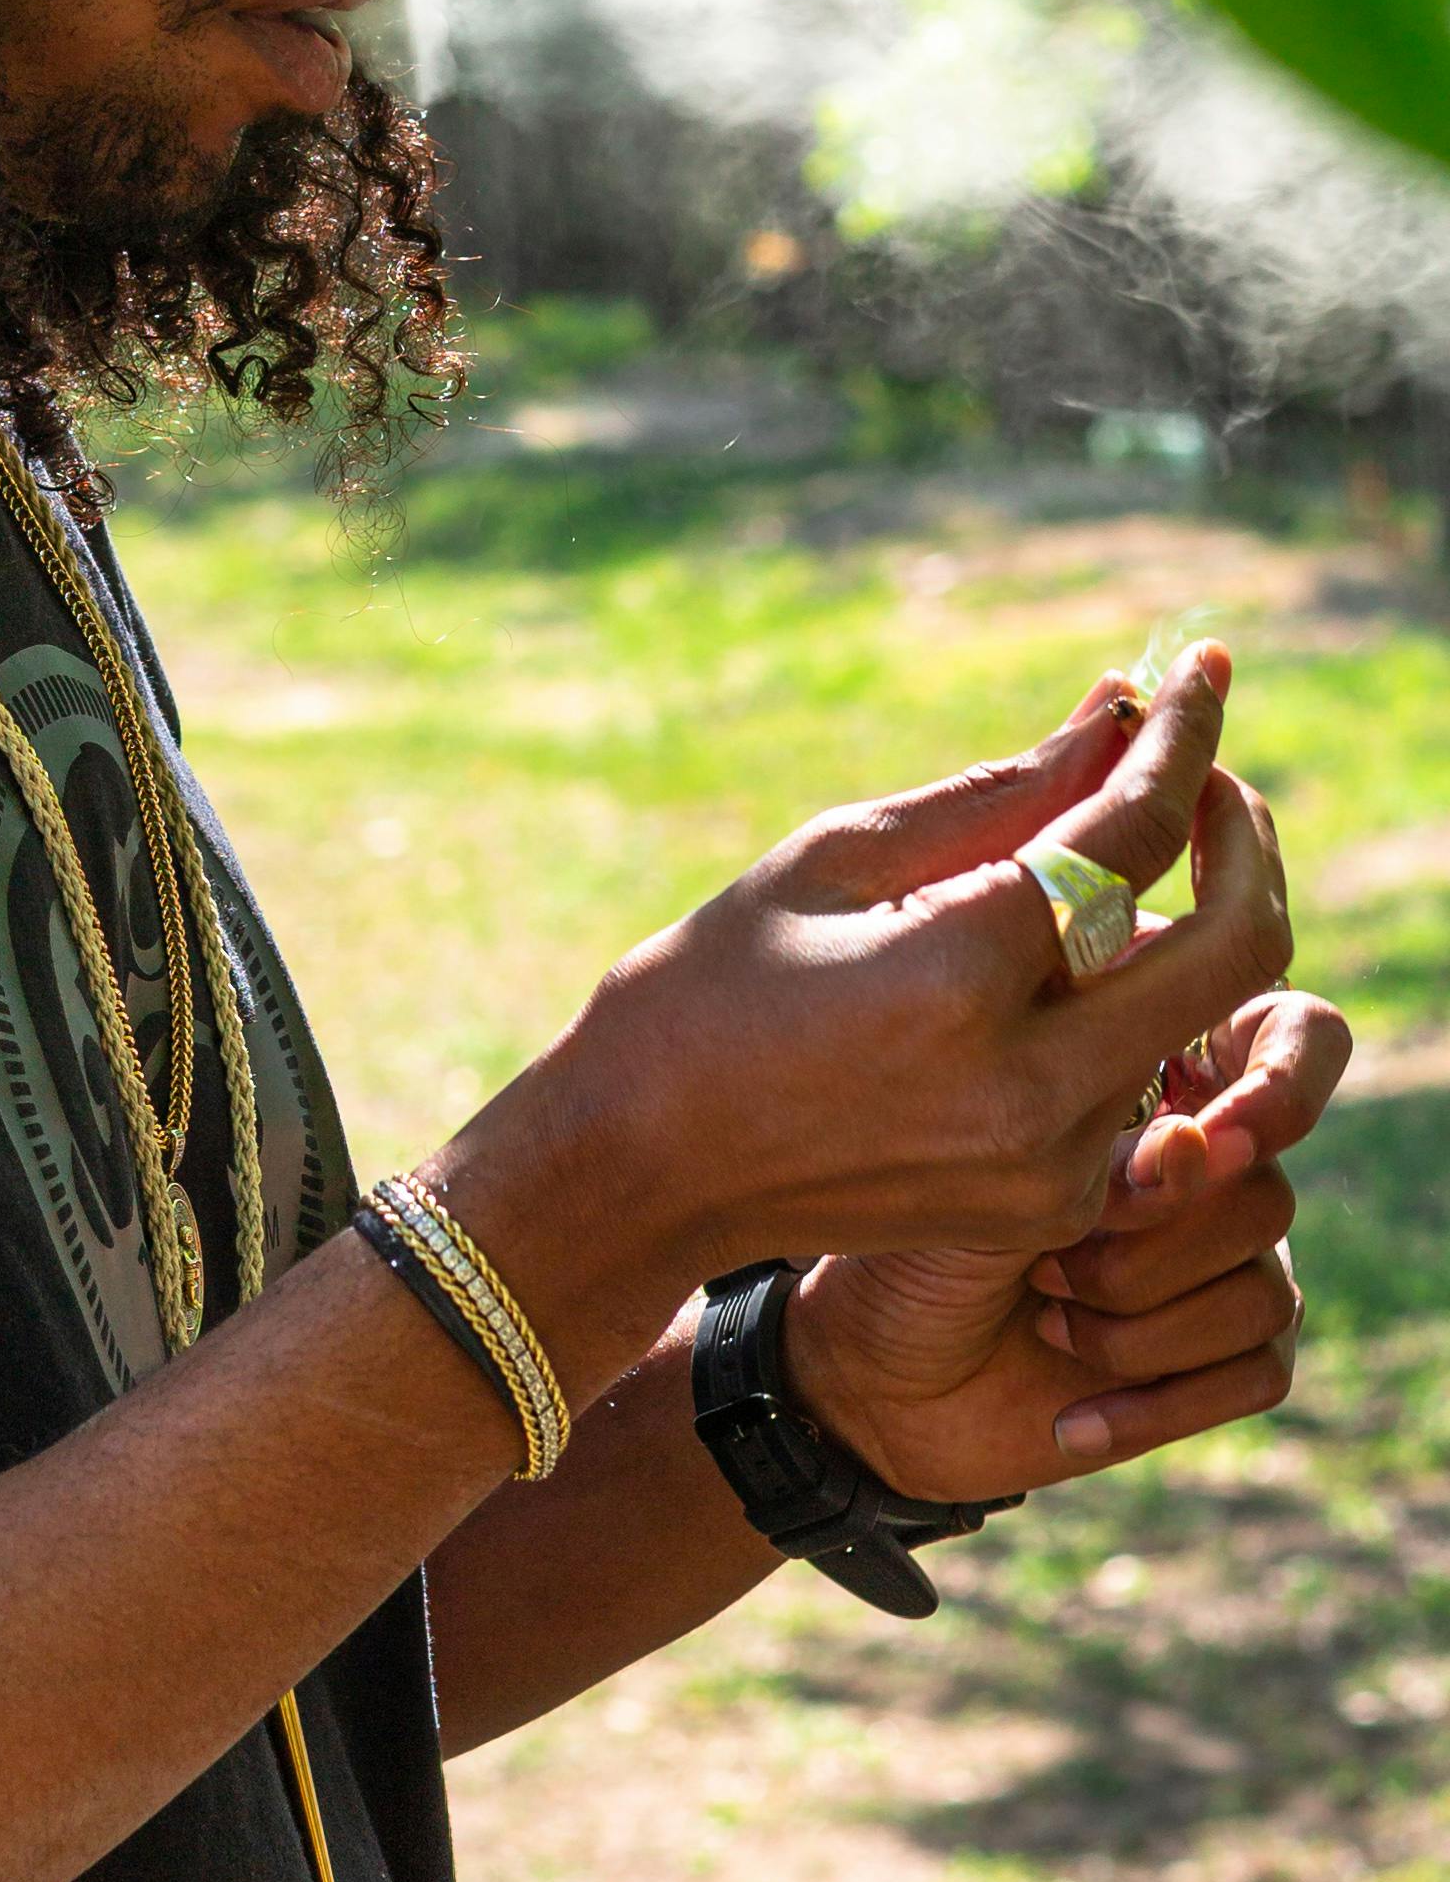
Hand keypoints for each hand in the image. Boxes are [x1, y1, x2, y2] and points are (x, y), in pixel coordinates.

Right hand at [451, 642, 1294, 1334]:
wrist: (642, 1173)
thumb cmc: (709, 991)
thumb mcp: (834, 861)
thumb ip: (998, 794)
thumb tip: (1118, 713)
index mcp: (957, 976)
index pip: (1135, 834)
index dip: (1181, 741)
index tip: (1201, 672)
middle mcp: (1028, 1085)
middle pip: (1236, 944)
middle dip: (1241, 839)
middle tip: (1204, 774)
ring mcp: (1050, 1164)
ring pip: (1194, 1014)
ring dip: (1182, 924)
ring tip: (1120, 855)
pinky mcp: (1051, 1209)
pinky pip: (1142, 1084)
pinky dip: (1126, 1011)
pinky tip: (1067, 967)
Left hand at [782, 986, 1347, 1500]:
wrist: (877, 1378)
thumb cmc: (918, 1245)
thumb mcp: (988, 1180)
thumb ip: (1098, 1147)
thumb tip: (1201, 1144)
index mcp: (1162, 1080)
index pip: (1289, 1032)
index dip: (1284, 1074)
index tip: (1219, 1132)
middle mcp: (1213, 1164)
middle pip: (1265, 1192)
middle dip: (1144, 1249)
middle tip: (1041, 1266)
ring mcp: (1228, 1260)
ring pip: (1263, 1292)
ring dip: (1135, 1329)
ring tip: (1045, 1321)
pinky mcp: (1229, 1357)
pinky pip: (1258, 1373)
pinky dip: (1156, 1402)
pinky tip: (1071, 1416)